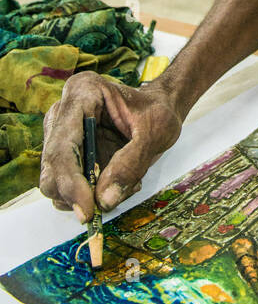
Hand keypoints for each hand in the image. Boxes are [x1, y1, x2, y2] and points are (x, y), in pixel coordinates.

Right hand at [39, 72, 181, 222]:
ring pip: (56, 183)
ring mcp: (61, 135)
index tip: (88, 211)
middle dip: (77, 195)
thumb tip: (104, 200)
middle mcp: (63, 112)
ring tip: (126, 182)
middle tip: (108, 205)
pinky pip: (69, 187)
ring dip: (87, 196)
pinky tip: (118, 182)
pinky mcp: (68, 155)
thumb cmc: (158, 111)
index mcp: (82, 92)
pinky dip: (90, 196)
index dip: (70, 182)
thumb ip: (131, 163)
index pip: (62, 146)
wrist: (160, 108)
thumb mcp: (156, 132)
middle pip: (51, 168)